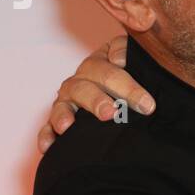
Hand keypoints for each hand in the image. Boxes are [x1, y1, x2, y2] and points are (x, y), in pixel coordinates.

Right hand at [36, 35, 155, 153]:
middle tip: (112, 113)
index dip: (127, 87)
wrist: (125, 92)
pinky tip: (48, 146)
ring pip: (63, 105)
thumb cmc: (131, 73)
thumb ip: (126, 49)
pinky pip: (48, 127)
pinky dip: (47, 135)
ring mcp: (68, 100)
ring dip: (64, 115)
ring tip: (68, 126)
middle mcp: (81, 80)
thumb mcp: (133, 56)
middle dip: (97, 101)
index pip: (109, 72)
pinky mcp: (59, 119)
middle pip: (84, 88)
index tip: (147, 105)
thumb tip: (118, 59)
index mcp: (99, 64)